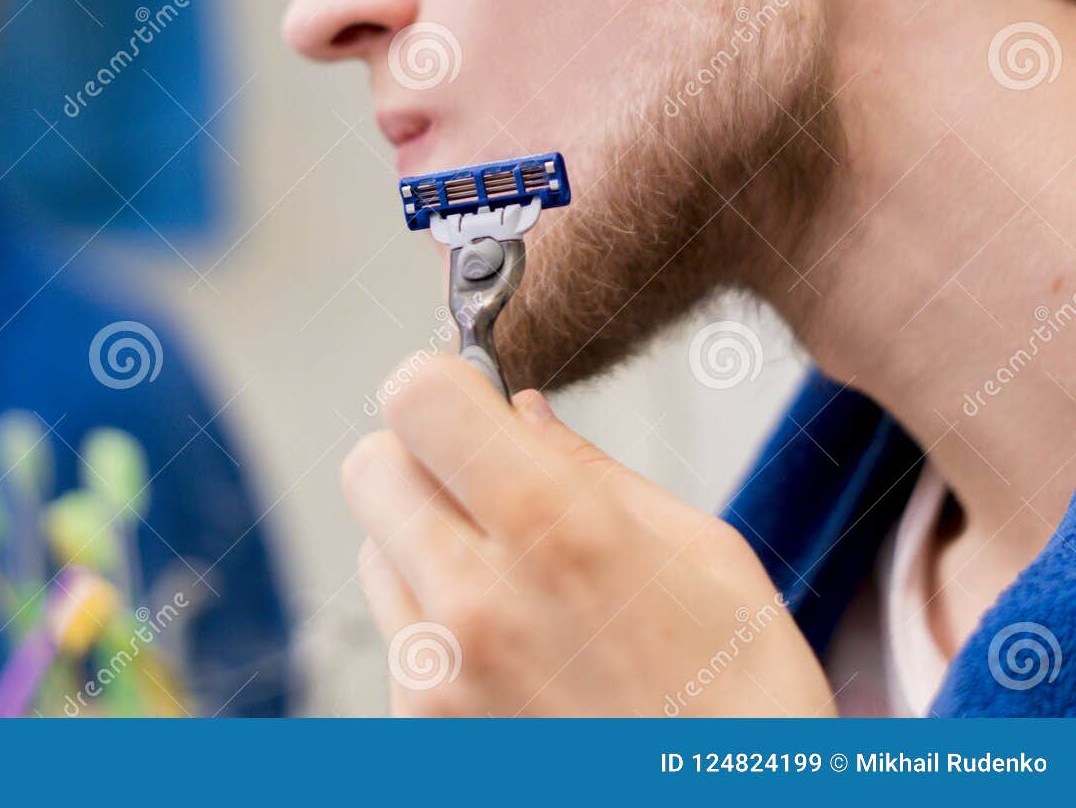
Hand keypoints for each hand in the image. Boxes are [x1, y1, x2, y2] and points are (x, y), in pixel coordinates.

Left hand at [344, 354, 834, 716]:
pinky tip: (515, 654)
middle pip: (371, 465)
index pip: (418, 399)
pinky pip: (396, 634)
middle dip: (420, 458)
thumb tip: (520, 410)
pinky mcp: (418, 729)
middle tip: (484, 484)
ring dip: (424, 544)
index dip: (441, 385)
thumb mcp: (706, 557)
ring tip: (515, 586)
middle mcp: (475, 601)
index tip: (471, 400)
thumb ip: (593, 470)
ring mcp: (437, 675)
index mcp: (556, 531)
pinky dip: (436, 625)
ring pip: (375, 549)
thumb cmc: (743, 707)